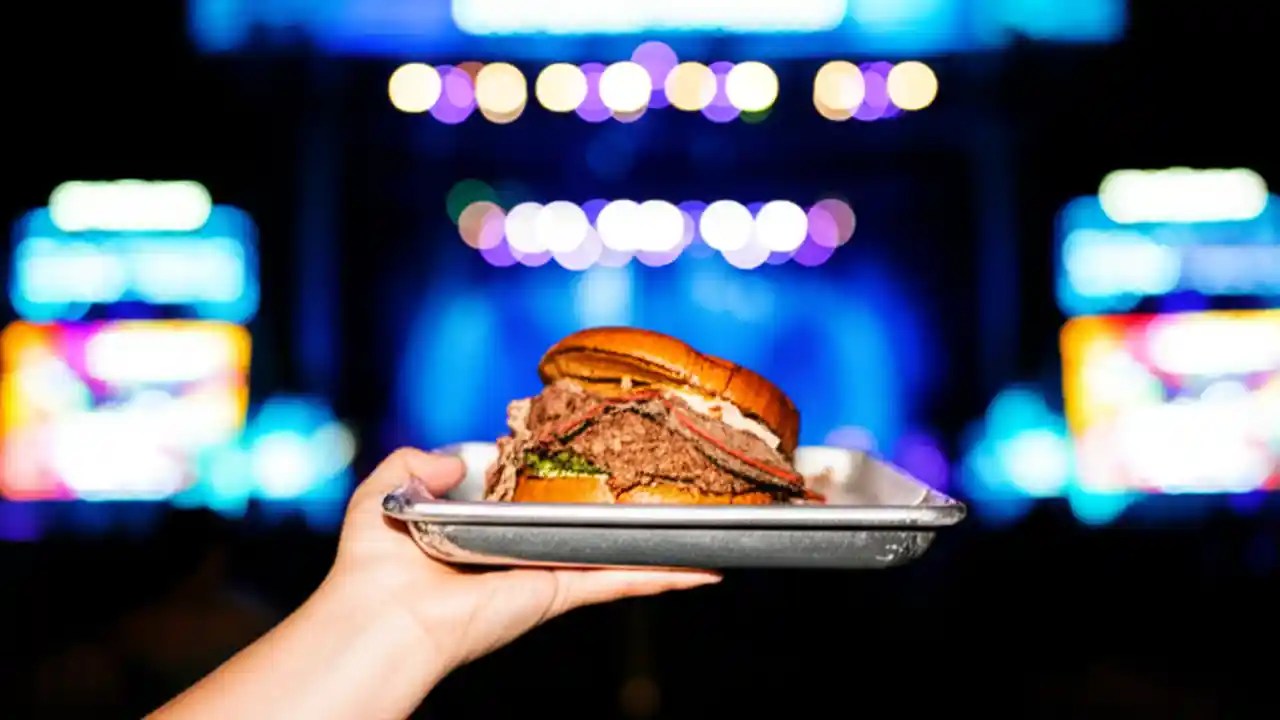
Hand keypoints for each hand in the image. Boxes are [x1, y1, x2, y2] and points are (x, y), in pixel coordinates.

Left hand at [324, 448, 721, 679]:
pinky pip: (618, 580)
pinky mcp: (557, 590)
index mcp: (483, 530)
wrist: (381, 617)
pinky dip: (663, 578)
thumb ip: (414, 460)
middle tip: (664, 494)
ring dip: (659, 548)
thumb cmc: (374, 563)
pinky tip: (700, 571)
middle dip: (624, 516)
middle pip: (585, 530)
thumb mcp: (385, 488)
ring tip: (703, 532)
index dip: (564, 484)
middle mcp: (520, 553)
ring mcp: (545, 573)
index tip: (599, 463)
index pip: (533, 502)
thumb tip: (456, 458)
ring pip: (614, 556)